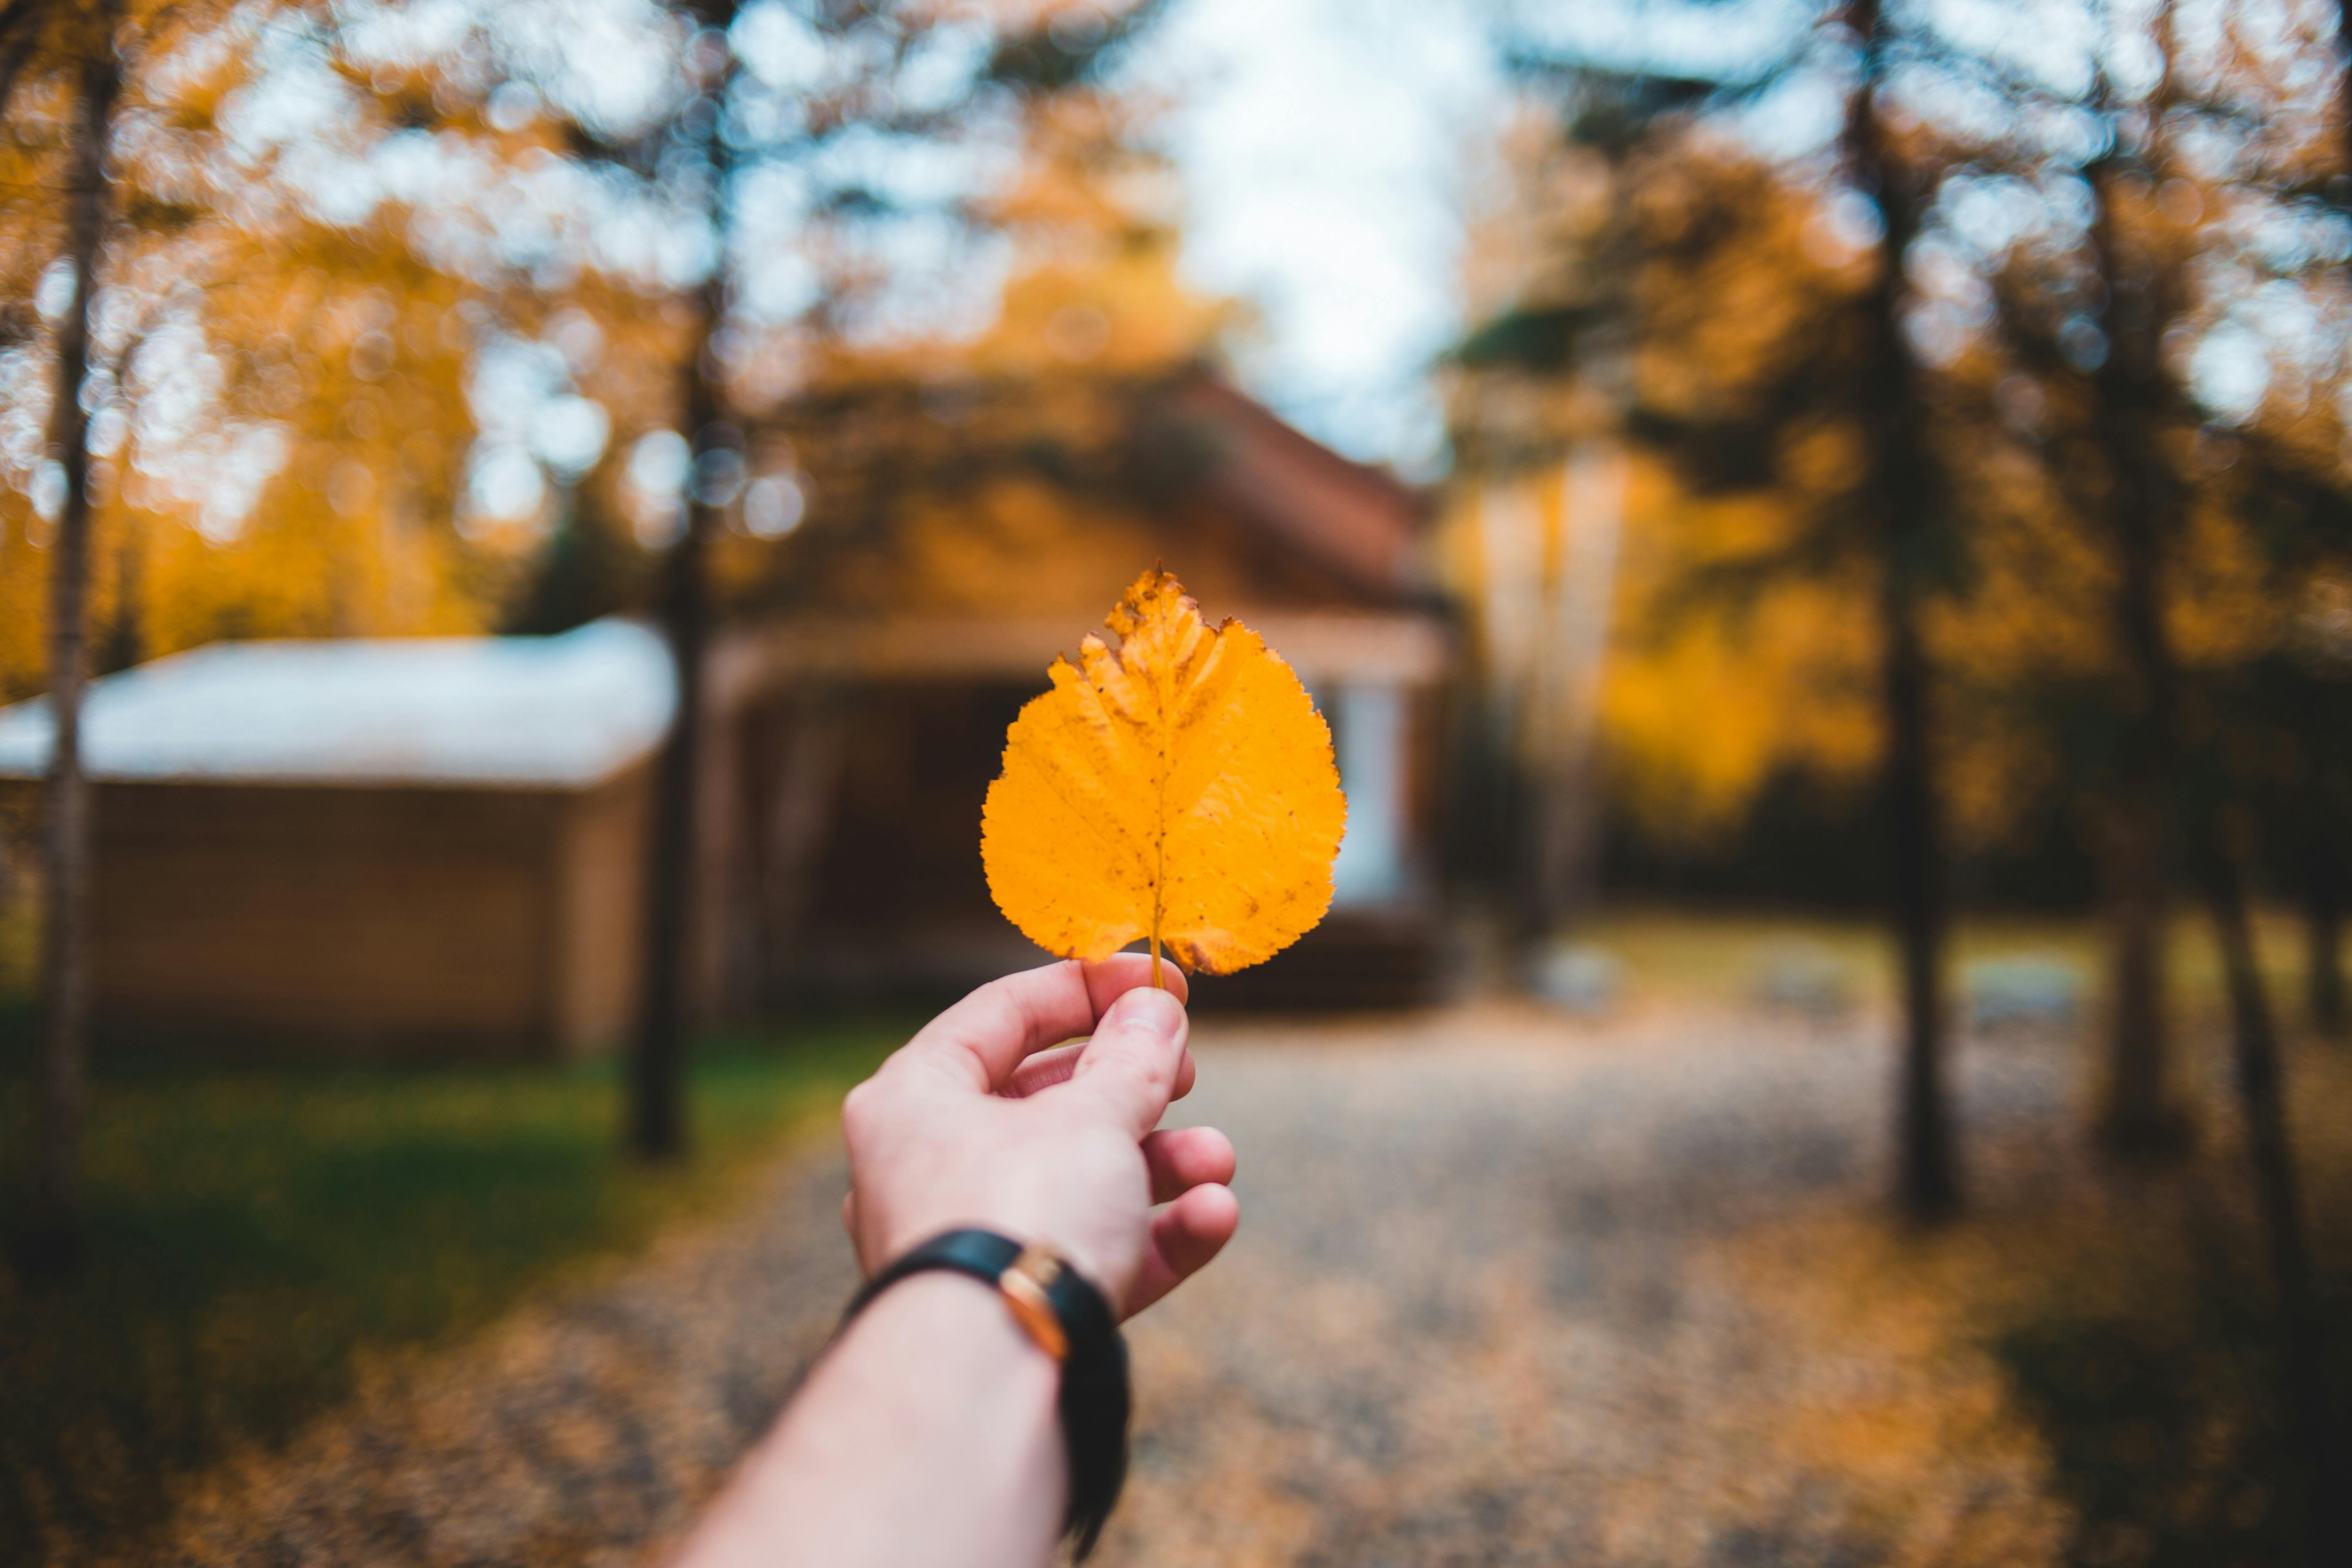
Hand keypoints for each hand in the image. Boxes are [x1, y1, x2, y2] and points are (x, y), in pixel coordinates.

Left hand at [839, 955, 1239, 1317]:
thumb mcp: (1093, 1116)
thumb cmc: (1021, 1215)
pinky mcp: (1014, 1306)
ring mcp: (970, 1241)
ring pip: (1077, 1181)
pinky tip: (1214, 1218)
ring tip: (1217, 1160)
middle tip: (1187, 1070)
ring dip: (1162, 1165)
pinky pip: (1088, 1252)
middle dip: (1136, 1088)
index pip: (1002, 1014)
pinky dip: (1153, 1233)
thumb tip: (1156, 1010)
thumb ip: (1132, 1058)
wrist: (991, 1376)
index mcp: (914, 1097)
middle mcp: (927, 1166)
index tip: (1159, 981)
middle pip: (1045, 1102)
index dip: (1088, 988)